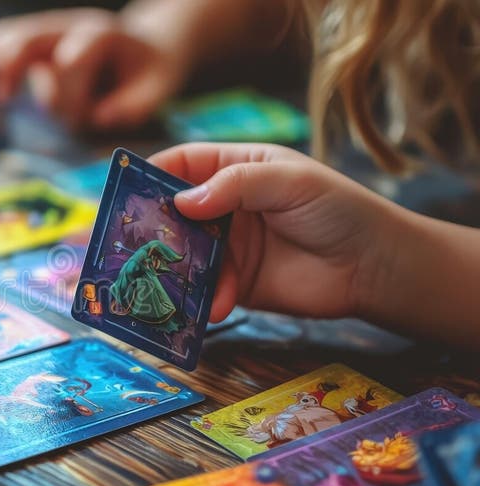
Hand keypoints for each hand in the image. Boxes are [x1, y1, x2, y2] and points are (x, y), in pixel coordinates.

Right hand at [0, 8, 188, 129]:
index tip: (89, 119)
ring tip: (18, 97)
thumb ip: (135, 105)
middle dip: (16, 68)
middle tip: (4, 99)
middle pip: (28, 39)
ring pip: (10, 43)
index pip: (71, 61)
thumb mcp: (159, 86)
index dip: (73, 95)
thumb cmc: (151, 70)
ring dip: (12, 77)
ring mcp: (52, 31)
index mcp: (103, 34)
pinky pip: (2, 40)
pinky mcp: (36, 40)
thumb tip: (100, 118)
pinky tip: (0, 87)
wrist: (149, 44)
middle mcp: (72, 26)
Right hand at [150, 143, 403, 322]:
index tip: (125, 191)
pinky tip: (212, 306)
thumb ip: (235, 185)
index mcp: (237, 169)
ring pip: (184, 255)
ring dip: (174, 270)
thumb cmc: (339, 210)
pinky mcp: (235, 284)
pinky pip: (204, 289)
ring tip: (163, 283)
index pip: (182, 164)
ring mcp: (228, 246)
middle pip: (173, 213)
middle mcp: (225, 206)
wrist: (375, 268)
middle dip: (152, 228)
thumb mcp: (289, 182)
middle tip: (129, 245)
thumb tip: (182, 202)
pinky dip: (202, 299)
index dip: (152, 174)